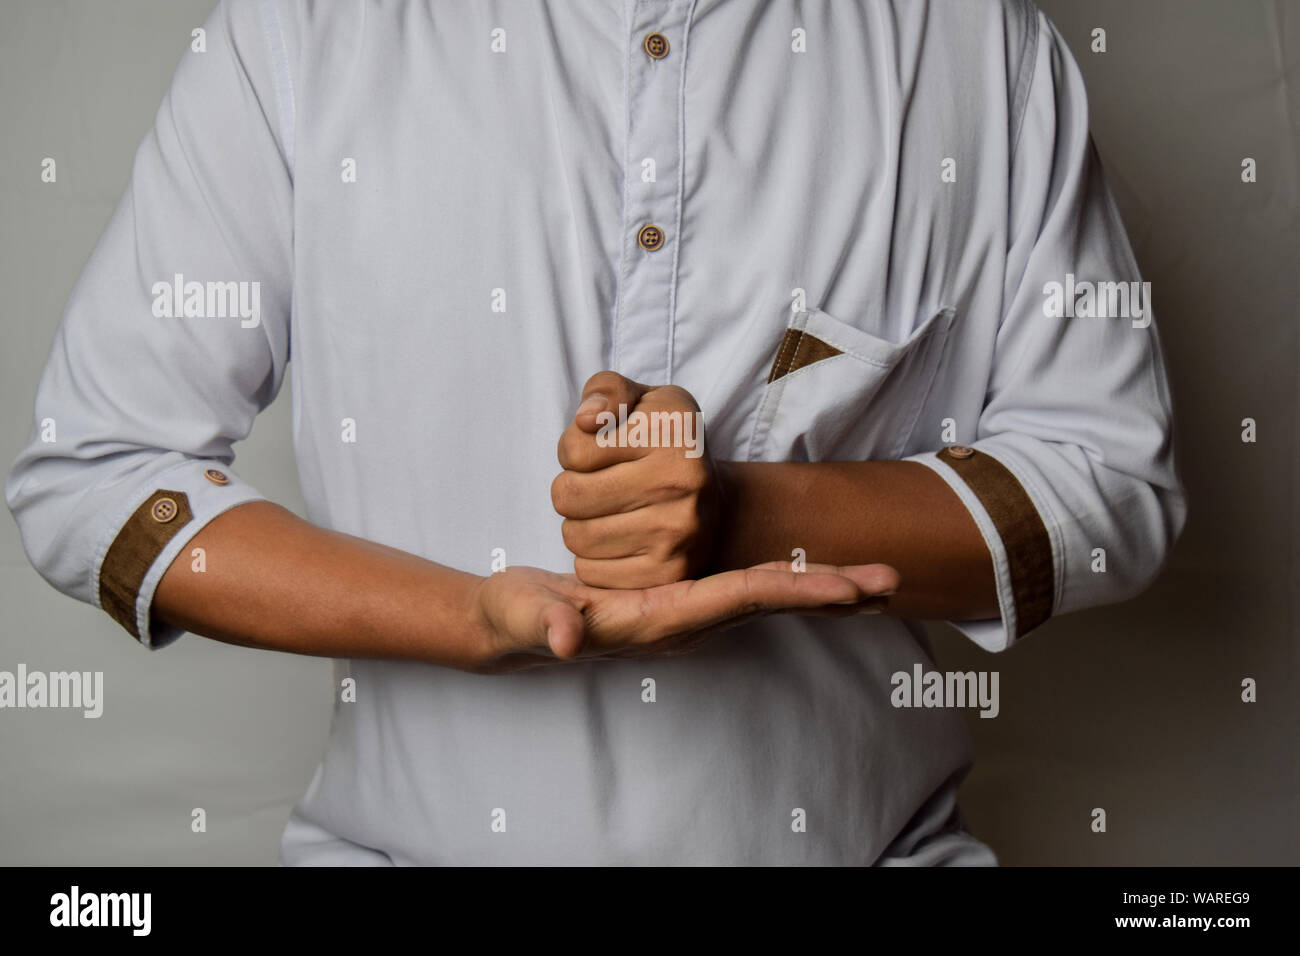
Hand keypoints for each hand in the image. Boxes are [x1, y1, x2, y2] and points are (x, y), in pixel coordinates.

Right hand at [468, 561, 899, 672]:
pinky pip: (749, 591)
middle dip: (831, 592)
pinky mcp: (683, 601)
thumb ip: (543, 623)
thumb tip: (565, 637)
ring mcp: (687, 613)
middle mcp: (685, 621)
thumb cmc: (520, 617)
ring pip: (766, 598)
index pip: (738, 599)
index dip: (794, 588)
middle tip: (891, 580)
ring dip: (822, 589)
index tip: (847, 587)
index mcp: (659, 618)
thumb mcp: (525, 615)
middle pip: (770, 602)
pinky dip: (791, 582)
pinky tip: (820, 577)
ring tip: (877, 581)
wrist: (514, 625)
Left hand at [553, 371, 720, 588]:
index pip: (572, 450)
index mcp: (671, 432)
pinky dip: (592, 559)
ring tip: (606, 513)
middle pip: (568, 496)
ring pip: (575, 537)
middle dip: (570, 489)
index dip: (573, 450)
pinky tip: (616, 542)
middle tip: (595, 486)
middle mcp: (680, 481)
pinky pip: (591, 572)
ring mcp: (677, 532)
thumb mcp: (643, 399)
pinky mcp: (668, 573)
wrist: (715, 503)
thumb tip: (586, 419)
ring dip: (579, 525)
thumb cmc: (665, 444)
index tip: (598, 452)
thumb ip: (607, 390)